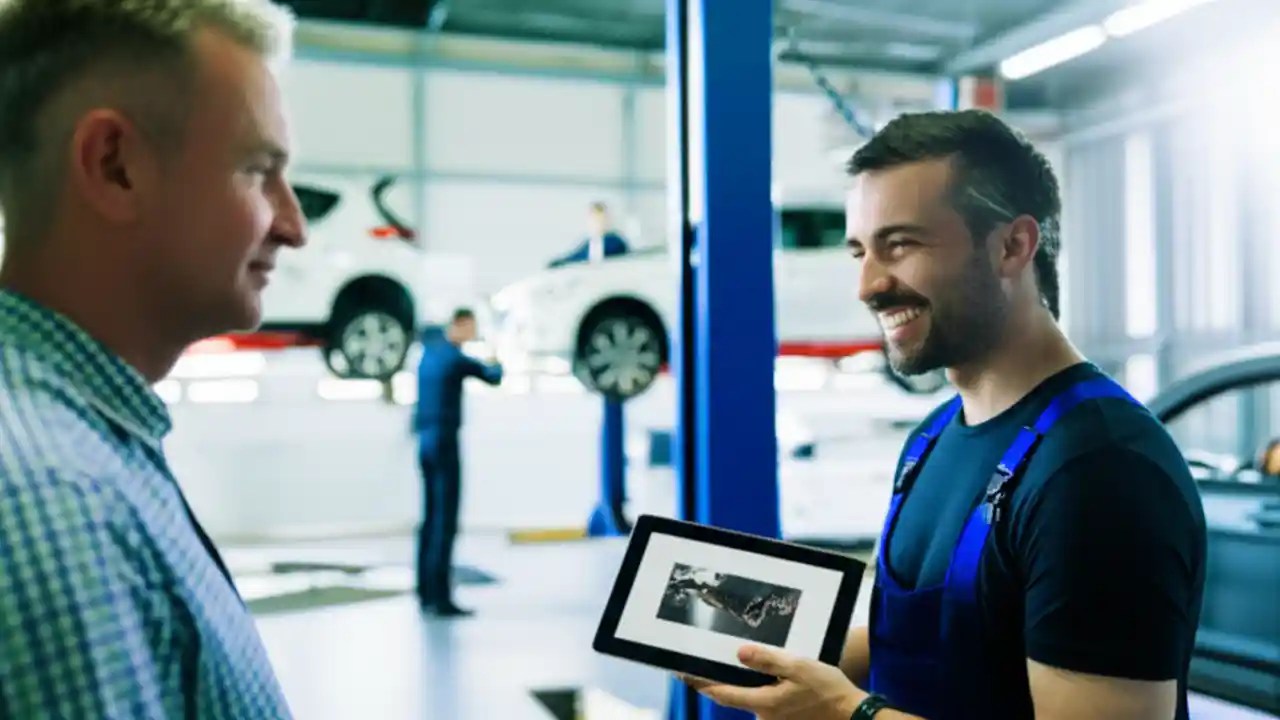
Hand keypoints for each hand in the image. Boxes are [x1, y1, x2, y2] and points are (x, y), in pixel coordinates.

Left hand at [681, 644, 865, 719]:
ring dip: (748, 686)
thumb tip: (738, 653)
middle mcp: (764, 717)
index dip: (700, 684)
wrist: (852, 715)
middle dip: (726, 682)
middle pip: (736, 697)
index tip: (683, 674)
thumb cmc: (827, 689)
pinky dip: (764, 692)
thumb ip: (767, 660)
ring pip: (753, 700)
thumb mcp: (797, 666)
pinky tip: (774, 678)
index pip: (721, 693)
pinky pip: (767, 705)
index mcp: (763, 702)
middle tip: (714, 661)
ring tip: (749, 663)